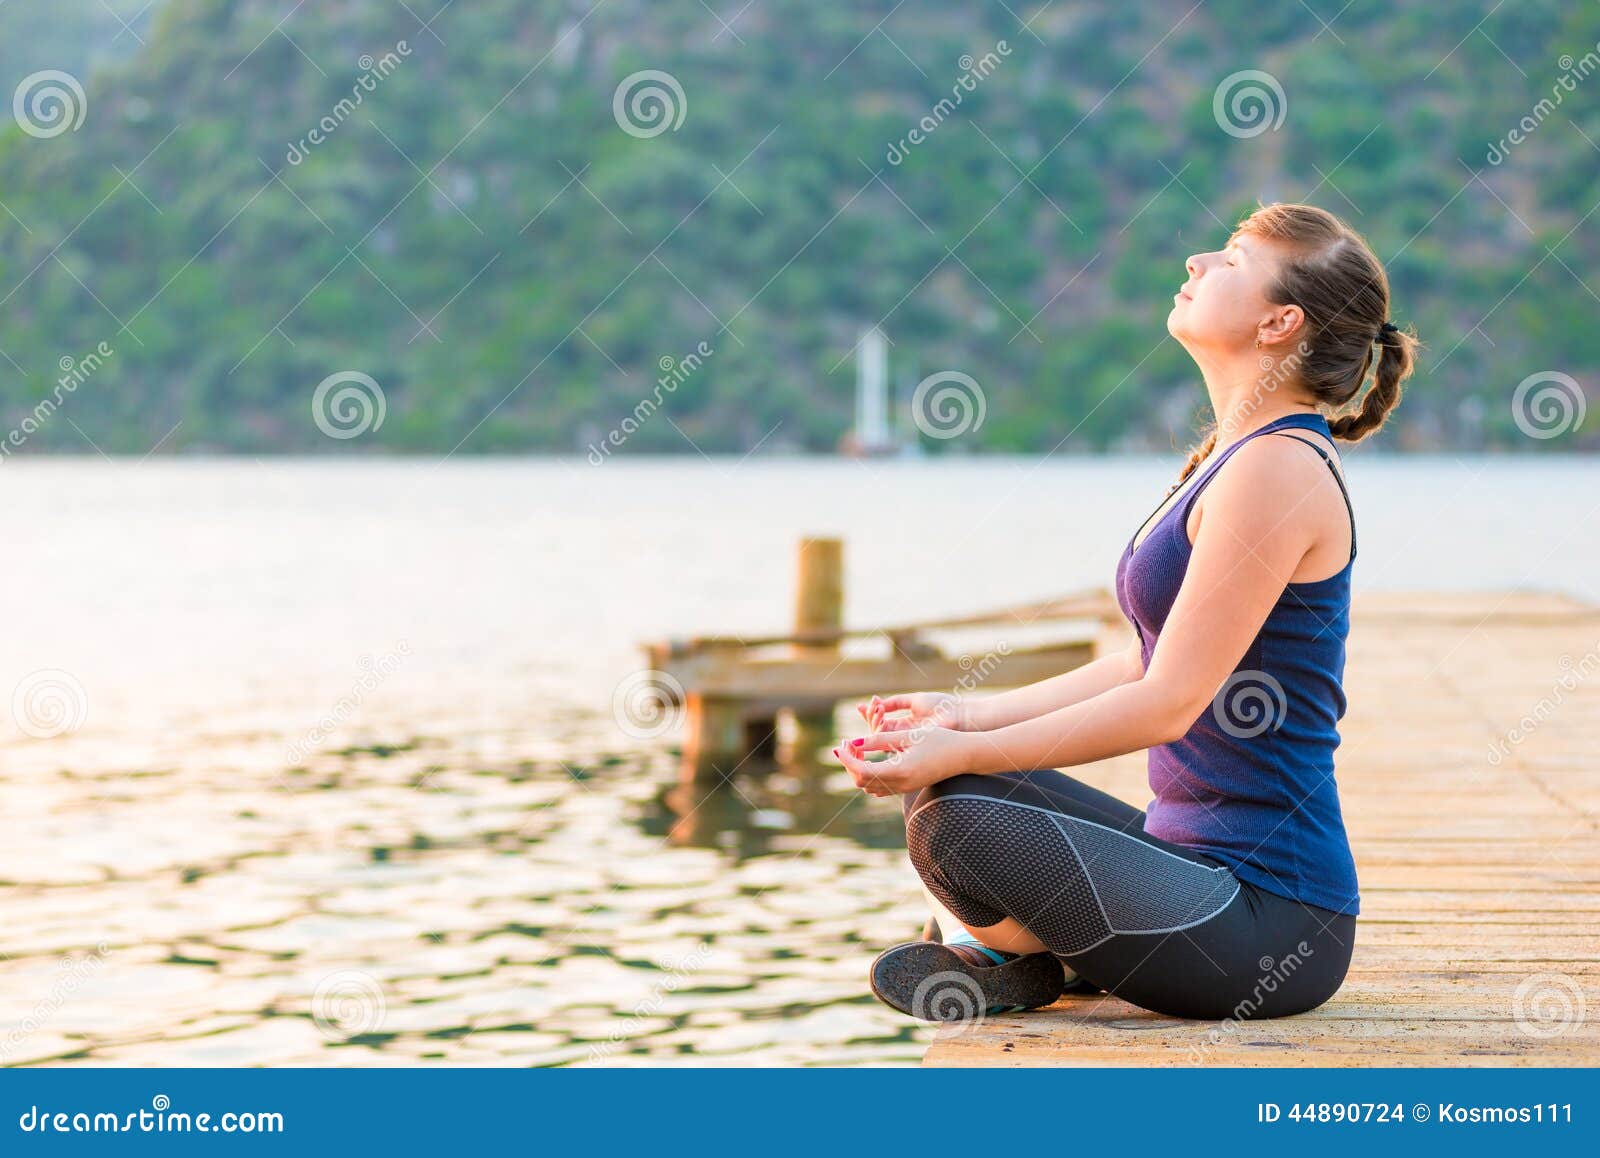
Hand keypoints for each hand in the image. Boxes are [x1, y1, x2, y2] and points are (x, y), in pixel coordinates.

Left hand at [832, 727, 973, 796]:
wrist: (964, 755)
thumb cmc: (940, 740)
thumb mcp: (909, 735)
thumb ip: (880, 739)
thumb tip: (854, 742)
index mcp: (900, 770)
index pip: (861, 771)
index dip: (847, 759)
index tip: (841, 744)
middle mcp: (900, 784)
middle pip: (861, 781)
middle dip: (850, 763)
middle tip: (848, 743)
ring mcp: (904, 788)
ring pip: (869, 786)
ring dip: (859, 769)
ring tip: (859, 748)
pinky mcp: (907, 786)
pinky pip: (880, 787)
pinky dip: (869, 774)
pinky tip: (871, 757)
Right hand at [857, 691, 970, 733]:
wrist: (960, 716)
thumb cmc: (942, 706)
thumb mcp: (914, 701)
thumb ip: (895, 702)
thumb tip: (875, 701)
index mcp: (904, 726)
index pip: (880, 723)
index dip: (869, 715)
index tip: (860, 705)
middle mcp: (902, 738)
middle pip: (876, 732)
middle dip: (870, 717)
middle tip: (872, 705)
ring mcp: (905, 744)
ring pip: (879, 738)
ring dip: (874, 722)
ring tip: (877, 708)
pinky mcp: (908, 748)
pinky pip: (887, 741)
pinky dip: (881, 728)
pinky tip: (881, 716)